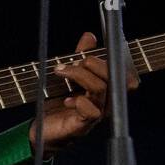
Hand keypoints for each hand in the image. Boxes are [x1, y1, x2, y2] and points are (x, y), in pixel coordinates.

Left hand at [27, 32, 138, 156]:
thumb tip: (90, 36)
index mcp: (105, 89)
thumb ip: (80, 56)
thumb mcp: (68, 74)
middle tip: (71, 61)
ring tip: (60, 71)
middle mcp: (105, 101)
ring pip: (100, 89)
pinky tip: (67, 100)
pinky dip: (79, 102)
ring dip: (79, 75)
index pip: (121, 72)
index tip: (87, 53)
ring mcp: (96, 114)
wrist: (43, 129)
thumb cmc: (58, 102)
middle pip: (112, 76)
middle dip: (91, 63)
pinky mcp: (84, 125)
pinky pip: (91, 111)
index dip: (110, 59)